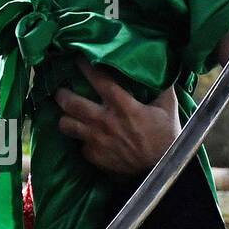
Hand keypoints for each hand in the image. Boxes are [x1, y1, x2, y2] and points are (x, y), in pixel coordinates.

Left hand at [55, 57, 180, 174]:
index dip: (85, 67)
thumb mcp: (168, 108)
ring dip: (65, 118)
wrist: (162, 170)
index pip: (99, 81)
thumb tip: (162, 68)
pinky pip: (79, 144)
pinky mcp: (94, 156)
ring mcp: (97, 140)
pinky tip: (84, 136)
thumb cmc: (166, 137)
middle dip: (62, 94)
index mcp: (123, 106)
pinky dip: (80, 140)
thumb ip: (162, 87)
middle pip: (71, 103)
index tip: (76, 58)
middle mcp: (105, 121)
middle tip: (60, 90)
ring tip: (66, 114)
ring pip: (66, 125)